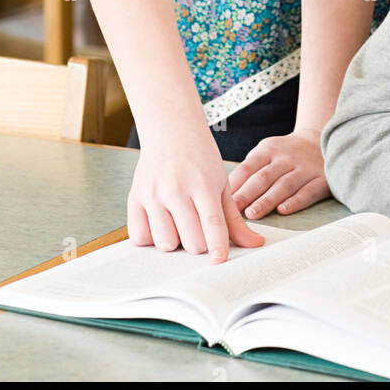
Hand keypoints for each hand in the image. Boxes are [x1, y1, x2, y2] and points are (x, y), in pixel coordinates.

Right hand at [127, 123, 265, 264]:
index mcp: (202, 184)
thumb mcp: (222, 182)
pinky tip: (161, 223)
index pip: (212, 224)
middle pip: (191, 242)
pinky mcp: (134, 198)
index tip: (219, 260)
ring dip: (175, 241)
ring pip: (165, 243)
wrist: (171, 129)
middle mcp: (175, 190)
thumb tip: (255, 243)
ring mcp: (152, 194)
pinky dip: (151, 237)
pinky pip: (140, 237)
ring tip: (179, 224)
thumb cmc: (200, 157)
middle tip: (199, 228)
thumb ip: (234, 218)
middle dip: (199, 243)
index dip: (217, 247)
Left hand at [228, 128, 331, 219]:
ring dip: (267, 200)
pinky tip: (283, 210)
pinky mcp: (321, 180)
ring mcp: (304, 169)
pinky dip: (295, 202)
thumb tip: (225, 193)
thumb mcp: (267, 151)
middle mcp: (286, 158)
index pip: (249, 167)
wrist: (322, 139)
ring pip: (284, 185)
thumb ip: (249, 169)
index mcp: (269, 149)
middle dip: (247, 194)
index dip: (235, 184)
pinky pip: (307, 192)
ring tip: (252, 214)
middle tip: (232, 210)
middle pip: (264, 177)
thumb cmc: (287, 152)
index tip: (221, 199)